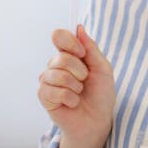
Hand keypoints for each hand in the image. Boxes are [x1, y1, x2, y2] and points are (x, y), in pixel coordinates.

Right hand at [37, 24, 115, 142]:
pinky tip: (72, 103)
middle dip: (79, 70)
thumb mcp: (102, 68)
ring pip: (57, 74)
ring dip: (75, 86)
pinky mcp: (44, 96)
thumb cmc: (101, 94)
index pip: (59, 36)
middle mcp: (56, 65)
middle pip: (60, 58)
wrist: (98, 120)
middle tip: (85, 80)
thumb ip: (91, 48)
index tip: (82, 53)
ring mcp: (48, 80)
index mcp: (70, 54)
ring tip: (79, 93)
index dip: (70, 42)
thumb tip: (78, 27)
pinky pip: (53, 91)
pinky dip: (69, 98)